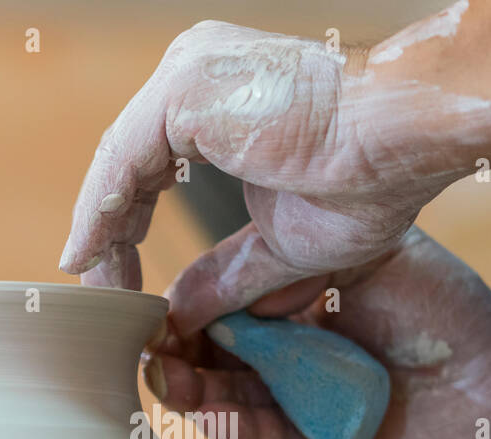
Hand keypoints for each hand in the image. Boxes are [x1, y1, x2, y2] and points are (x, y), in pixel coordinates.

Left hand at [59, 20, 490, 332]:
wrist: (400, 141)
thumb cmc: (368, 181)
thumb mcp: (281, 245)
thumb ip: (227, 273)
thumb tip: (181, 314)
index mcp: (218, 96)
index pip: (151, 164)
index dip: (130, 226)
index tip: (124, 282)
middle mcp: (195, 72)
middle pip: (128, 164)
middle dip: (112, 236)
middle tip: (106, 296)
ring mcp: (186, 75)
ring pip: (118, 165)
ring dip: (103, 234)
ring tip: (100, 292)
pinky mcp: (182, 92)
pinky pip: (121, 163)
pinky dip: (102, 215)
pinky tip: (90, 259)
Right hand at [145, 229, 490, 438]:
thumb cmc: (443, 310)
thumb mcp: (368, 262)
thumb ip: (287, 270)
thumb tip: (204, 284)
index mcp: (288, 311)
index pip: (218, 308)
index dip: (184, 308)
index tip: (150, 305)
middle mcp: (283, 363)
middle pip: (210, 359)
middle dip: (175, 355)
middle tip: (146, 350)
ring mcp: (294, 412)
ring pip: (227, 403)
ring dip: (192, 394)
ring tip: (165, 381)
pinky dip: (238, 430)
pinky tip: (214, 415)